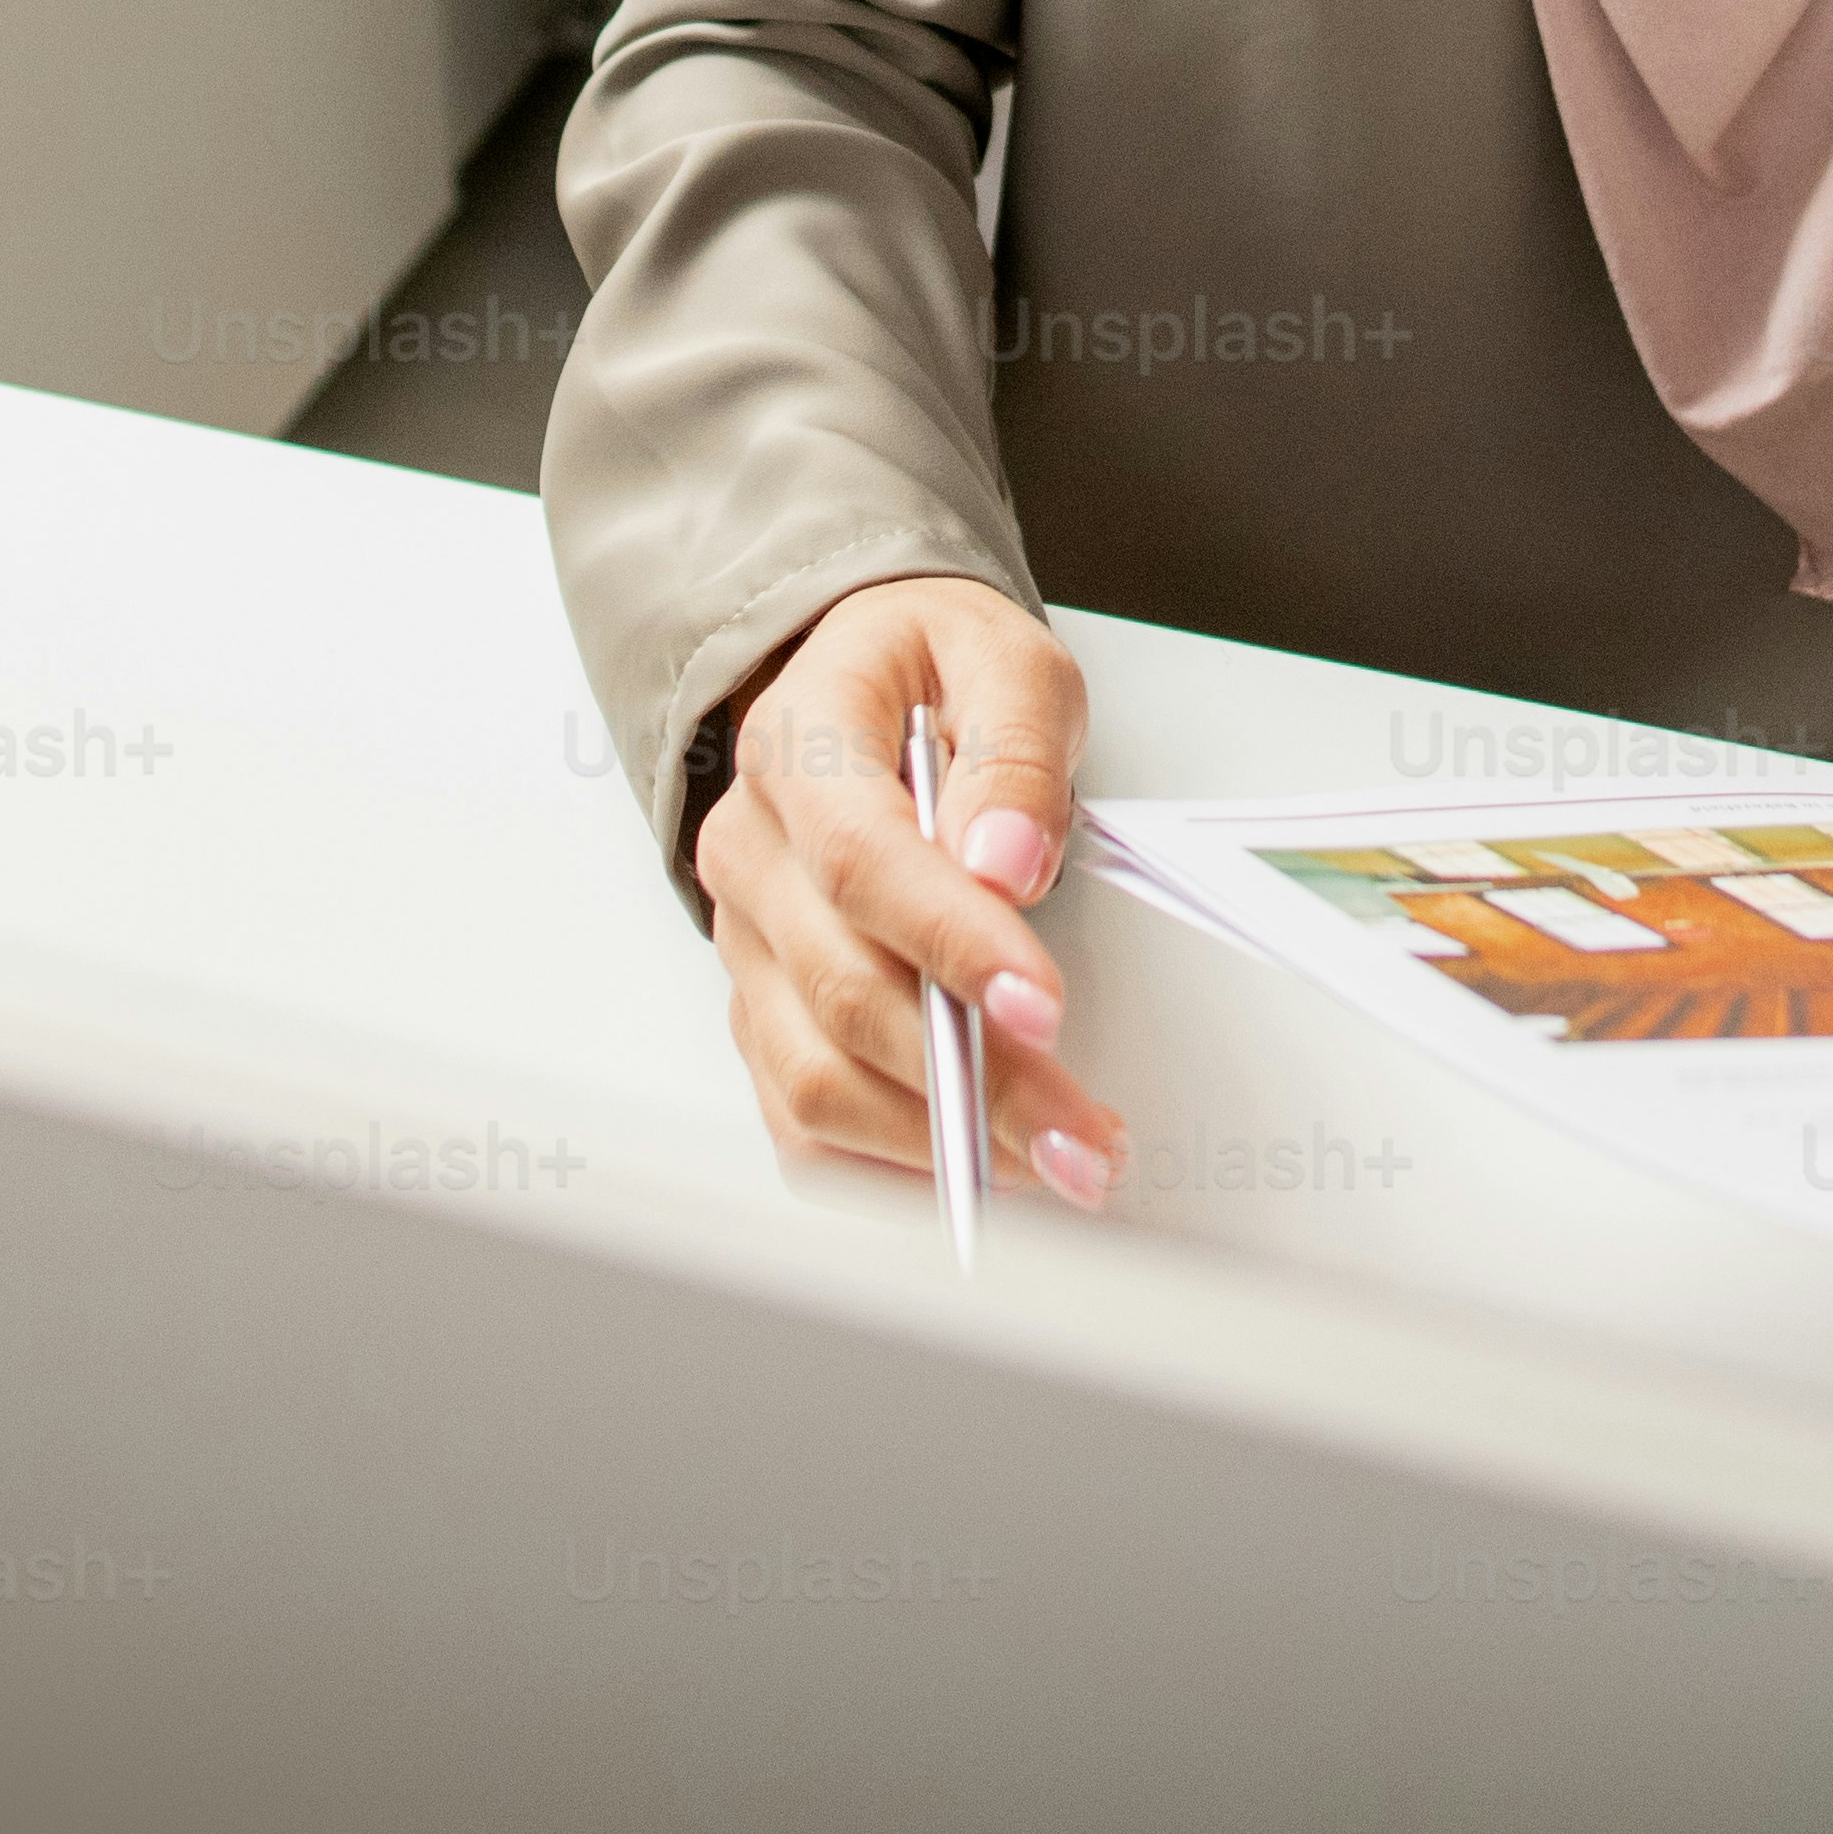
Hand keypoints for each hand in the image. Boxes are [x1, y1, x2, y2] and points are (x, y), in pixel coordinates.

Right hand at [696, 572, 1123, 1211]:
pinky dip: (889, 1167)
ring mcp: (749, 944)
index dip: (952, 944)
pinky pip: (802, 1120)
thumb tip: (1008, 865)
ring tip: (1059, 1159)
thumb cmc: (934, 674)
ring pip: (815, 1077)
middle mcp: (754, 853)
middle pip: (844, 991)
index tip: (1043, 1006)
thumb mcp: (1005, 660)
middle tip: (1083, 1133)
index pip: (862, 859)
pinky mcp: (763, 1012)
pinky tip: (979, 1172)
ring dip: (938, 1144)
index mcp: (799, 746)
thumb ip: (1015, 753)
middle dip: (975, 1080)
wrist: (866, 686)